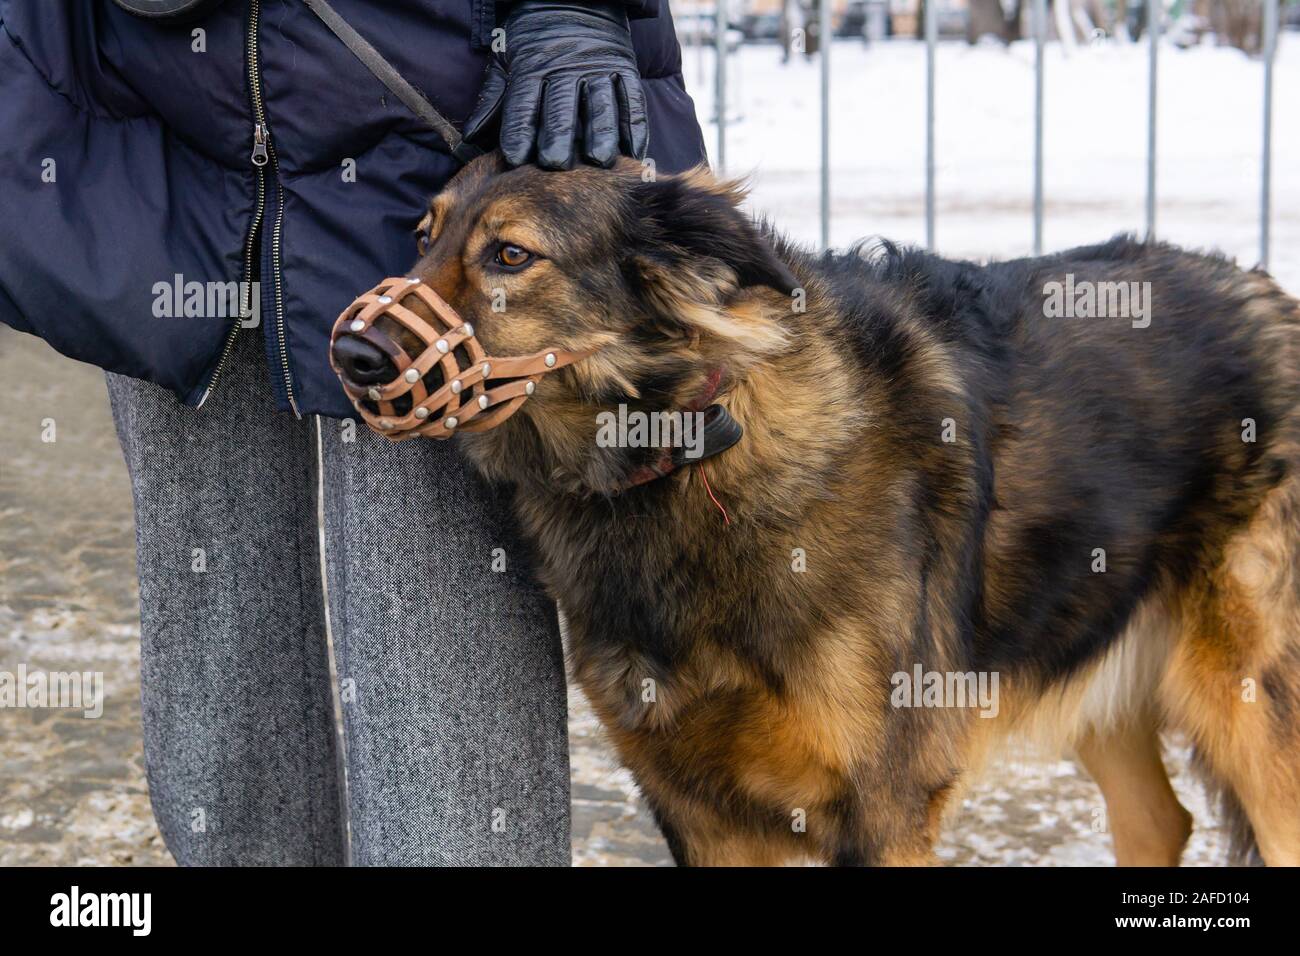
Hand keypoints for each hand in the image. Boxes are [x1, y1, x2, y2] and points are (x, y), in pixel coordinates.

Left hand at [463, 1, 648, 169]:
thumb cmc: (532, 37)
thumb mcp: (505, 58)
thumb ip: (493, 99)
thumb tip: (471, 137)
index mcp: (532, 66)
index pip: (522, 103)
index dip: (518, 130)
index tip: (515, 158)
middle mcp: (566, 68)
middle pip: (561, 108)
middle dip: (559, 136)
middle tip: (556, 164)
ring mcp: (598, 67)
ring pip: (600, 105)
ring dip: (601, 132)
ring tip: (599, 159)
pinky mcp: (624, 67)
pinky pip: (631, 99)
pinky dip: (634, 126)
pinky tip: (635, 153)